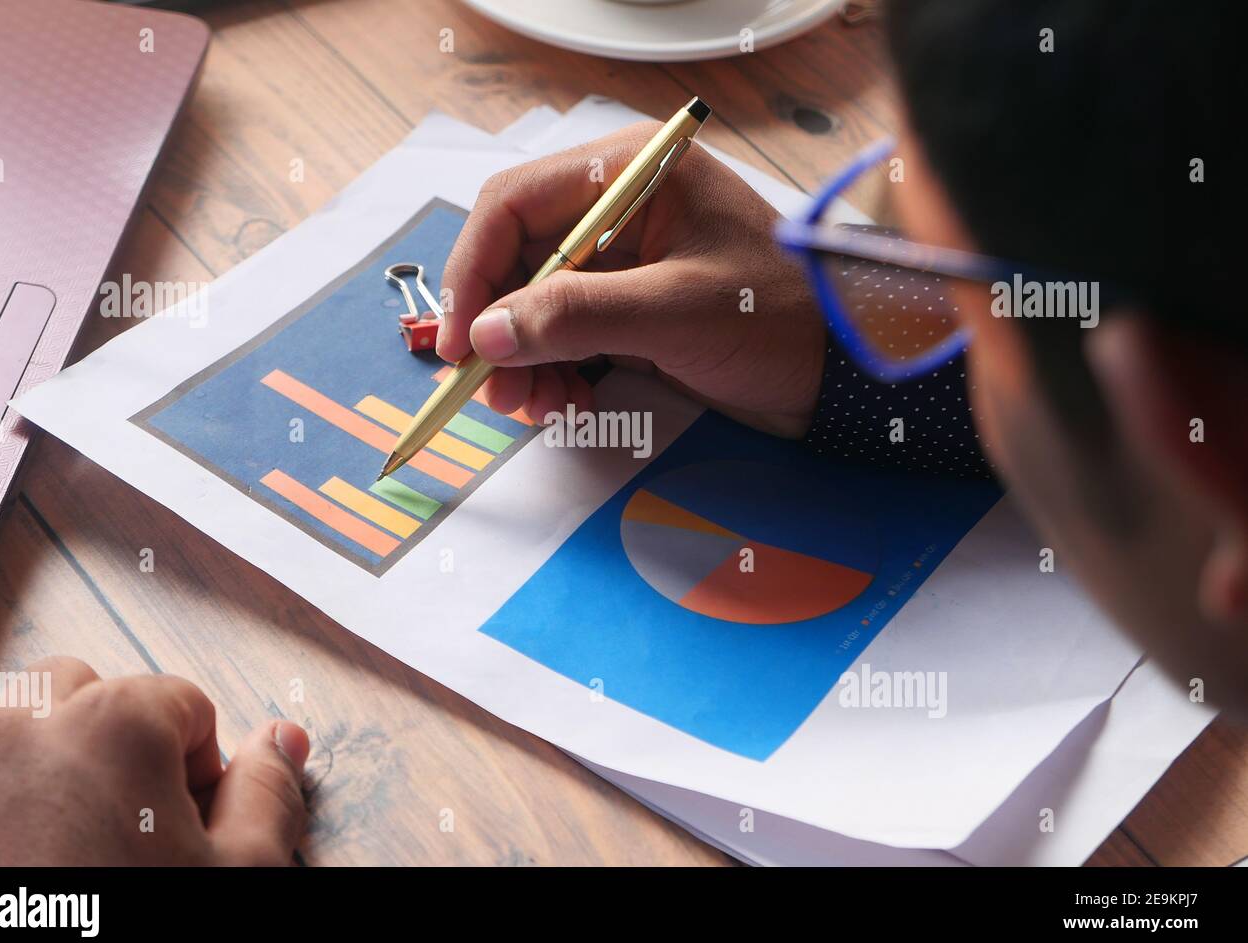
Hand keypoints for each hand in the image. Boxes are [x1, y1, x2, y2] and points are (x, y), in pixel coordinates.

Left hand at [0, 657, 308, 864]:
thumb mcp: (240, 878)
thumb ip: (270, 792)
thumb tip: (283, 740)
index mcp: (112, 722)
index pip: (184, 705)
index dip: (201, 773)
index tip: (189, 836)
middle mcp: (19, 729)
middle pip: (85, 694)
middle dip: (116, 744)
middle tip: (133, 832)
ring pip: (15, 737)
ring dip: (50, 774)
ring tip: (72, 858)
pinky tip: (20, 870)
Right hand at [438, 122, 824, 437]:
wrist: (844, 370)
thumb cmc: (783, 319)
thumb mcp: (677, 314)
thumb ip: (576, 318)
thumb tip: (486, 336)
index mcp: (631, 172)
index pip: (514, 206)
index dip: (473, 275)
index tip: (460, 344)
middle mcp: (618, 205)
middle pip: (516, 259)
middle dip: (500, 330)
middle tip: (500, 394)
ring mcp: (623, 256)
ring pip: (533, 302)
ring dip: (524, 358)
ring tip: (543, 408)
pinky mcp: (630, 302)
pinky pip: (564, 331)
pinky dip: (554, 369)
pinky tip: (570, 402)